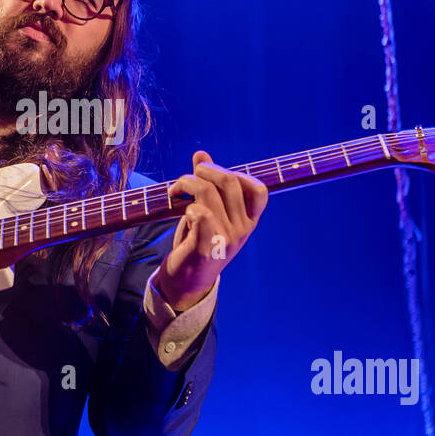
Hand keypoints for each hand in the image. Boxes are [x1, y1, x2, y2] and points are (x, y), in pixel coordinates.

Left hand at [154, 151, 267, 311]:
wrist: (186, 281)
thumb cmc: (197, 242)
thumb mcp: (207, 211)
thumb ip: (208, 184)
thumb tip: (201, 154)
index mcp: (248, 221)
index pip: (258, 189)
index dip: (237, 173)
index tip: (214, 177)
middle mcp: (242, 229)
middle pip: (229, 180)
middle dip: (204, 170)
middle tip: (188, 178)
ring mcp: (226, 239)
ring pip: (207, 192)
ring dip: (186, 183)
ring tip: (176, 190)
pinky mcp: (206, 246)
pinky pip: (198, 213)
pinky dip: (185, 206)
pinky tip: (180, 211)